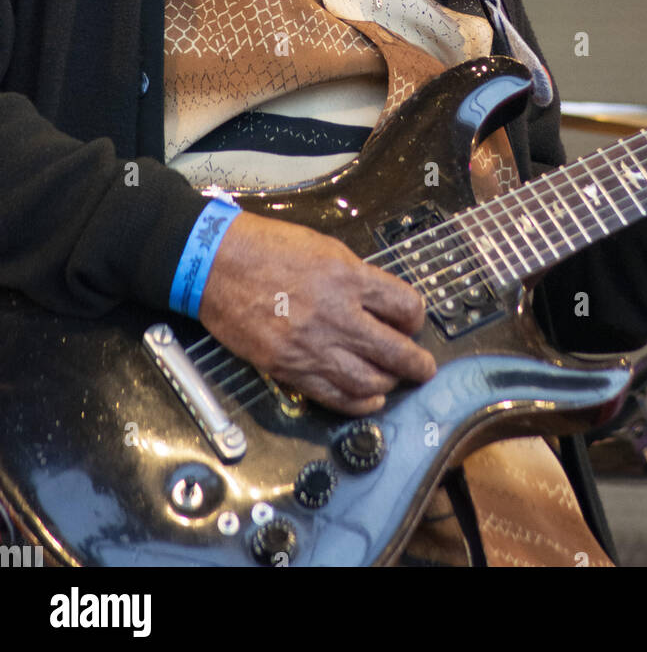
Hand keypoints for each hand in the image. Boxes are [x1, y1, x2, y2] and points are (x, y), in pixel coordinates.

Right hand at [198, 212, 435, 413]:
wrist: (217, 264)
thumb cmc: (268, 248)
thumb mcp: (326, 248)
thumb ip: (357, 277)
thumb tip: (381, 303)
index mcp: (349, 278)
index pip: (404, 307)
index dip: (415, 318)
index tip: (413, 322)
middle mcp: (336, 315)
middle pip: (394, 351)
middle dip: (416, 364)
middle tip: (424, 368)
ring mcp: (312, 346)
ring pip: (368, 381)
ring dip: (388, 385)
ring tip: (393, 382)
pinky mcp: (289, 368)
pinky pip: (333, 396)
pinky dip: (358, 403)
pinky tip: (369, 400)